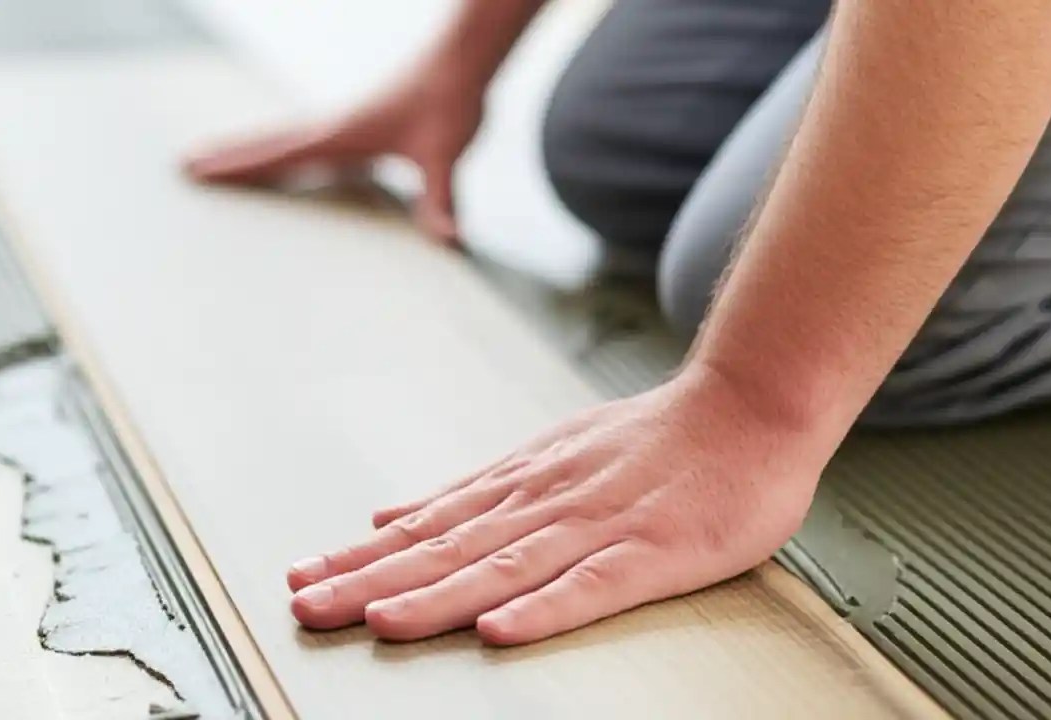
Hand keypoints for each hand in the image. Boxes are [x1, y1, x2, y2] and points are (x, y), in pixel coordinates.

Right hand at [184, 53, 485, 244]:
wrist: (462, 60)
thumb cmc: (450, 100)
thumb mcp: (446, 156)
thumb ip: (440, 201)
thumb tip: (448, 241)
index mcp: (343, 135)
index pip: (280, 155)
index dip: (239, 167)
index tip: (200, 170)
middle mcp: (335, 125)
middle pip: (269, 143)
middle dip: (228, 156)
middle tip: (186, 164)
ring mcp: (344, 121)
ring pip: (284, 138)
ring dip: (250, 149)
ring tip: (217, 158)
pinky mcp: (359, 121)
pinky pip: (307, 138)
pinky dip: (282, 147)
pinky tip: (283, 158)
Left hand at [285, 366, 828, 644]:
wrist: (746, 407)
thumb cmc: (653, 440)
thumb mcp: (546, 452)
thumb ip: (471, 491)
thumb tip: (395, 513)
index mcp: (519, 485)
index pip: (425, 527)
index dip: (361, 556)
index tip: (304, 578)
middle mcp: (544, 504)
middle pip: (447, 550)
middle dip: (372, 580)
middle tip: (310, 604)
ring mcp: (598, 527)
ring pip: (503, 567)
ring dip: (436, 596)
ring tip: (379, 622)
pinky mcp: (653, 552)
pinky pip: (592, 587)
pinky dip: (544, 609)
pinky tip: (501, 630)